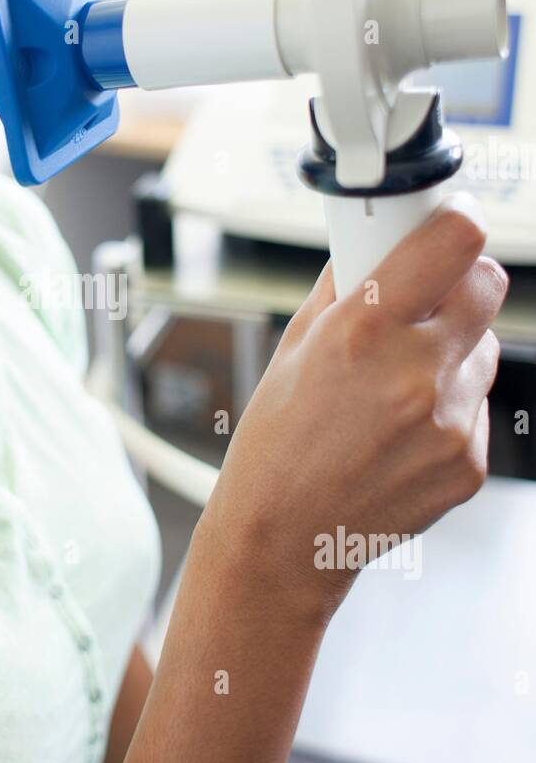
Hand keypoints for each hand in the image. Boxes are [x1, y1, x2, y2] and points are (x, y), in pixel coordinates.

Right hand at [199, 192, 508, 611]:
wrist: (282, 540)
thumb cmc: (276, 445)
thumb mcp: (292, 348)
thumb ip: (344, 290)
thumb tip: (375, 245)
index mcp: (363, 331)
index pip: (455, 242)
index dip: (457, 223)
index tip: (450, 222)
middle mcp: (416, 372)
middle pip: (487, 286)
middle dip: (460, 284)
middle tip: (428, 301)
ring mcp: (449, 422)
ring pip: (484, 351)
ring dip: (453, 353)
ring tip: (397, 388)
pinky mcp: (469, 462)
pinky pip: (477, 408)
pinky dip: (449, 409)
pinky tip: (401, 433)